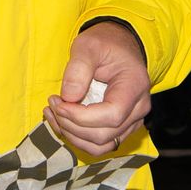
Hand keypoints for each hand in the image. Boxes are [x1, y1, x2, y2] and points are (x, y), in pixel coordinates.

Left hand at [45, 22, 150, 156]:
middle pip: (104, 135)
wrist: (119, 46)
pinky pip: (99, 144)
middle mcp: (138, 109)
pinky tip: (61, 121)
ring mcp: (132, 122)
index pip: (112, 115)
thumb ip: (79, 68)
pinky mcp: (120, 128)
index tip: (58, 102)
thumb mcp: (89, 45)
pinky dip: (78, 138)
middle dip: (72, 125)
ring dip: (72, 135)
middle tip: (52, 104)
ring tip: (53, 114)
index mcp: (135, 86)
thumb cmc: (106, 44)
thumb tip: (69, 97)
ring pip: (101, 145)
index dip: (81, 116)